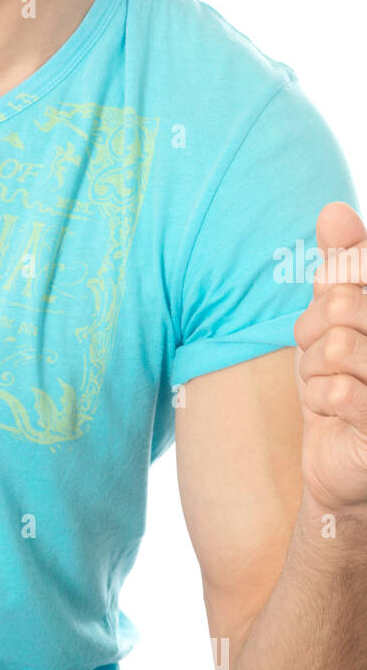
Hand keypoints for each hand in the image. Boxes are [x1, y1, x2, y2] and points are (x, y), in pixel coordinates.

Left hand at [294, 202, 366, 514]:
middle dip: (313, 335)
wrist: (341, 458)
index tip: (334, 317)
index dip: (333, 290)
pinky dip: (321, 401)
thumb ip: (341, 266)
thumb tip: (332, 211)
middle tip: (324, 360)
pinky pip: (339, 391)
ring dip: (315, 372)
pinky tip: (333, 412)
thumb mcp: (332, 319)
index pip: (355, 269)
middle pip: (341, 306)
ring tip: (330, 386)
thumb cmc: (342, 380)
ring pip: (338, 347)